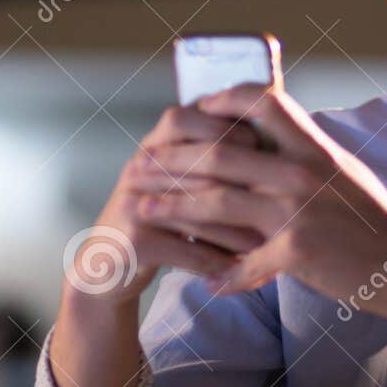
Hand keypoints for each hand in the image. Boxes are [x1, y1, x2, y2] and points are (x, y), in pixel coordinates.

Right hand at [66, 103, 268, 306]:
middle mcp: (140, 165)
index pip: (192, 118)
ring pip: (199, 210)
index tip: (269, 157)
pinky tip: (238, 268)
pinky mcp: (132, 238)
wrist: (107, 263)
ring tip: (267, 245)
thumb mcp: (179, 178)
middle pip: (202, 166)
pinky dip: (217, 260)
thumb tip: (270, 136)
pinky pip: (188, 248)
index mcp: (155, 143)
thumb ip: (212, 155)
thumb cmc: (159, 216)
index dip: (234, 132)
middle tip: (279, 206)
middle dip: (245, 189)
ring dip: (237, 232)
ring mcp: (132, 200)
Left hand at [128, 84, 386, 314]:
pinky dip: (222, 273)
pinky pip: (244, 262)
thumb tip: (272, 128)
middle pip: (220, 153)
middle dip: (172, 159)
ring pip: (218, 203)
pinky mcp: (298, 252)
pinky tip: (203, 280)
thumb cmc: (373, 218)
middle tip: (138, 164)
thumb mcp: (341, 169)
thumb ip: (304, 150)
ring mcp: (298, 211)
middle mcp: (301, 170)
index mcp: (311, 145)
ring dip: (174, 207)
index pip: (260, 100)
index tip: (190, 111)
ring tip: (143, 209)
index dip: (219, 101)